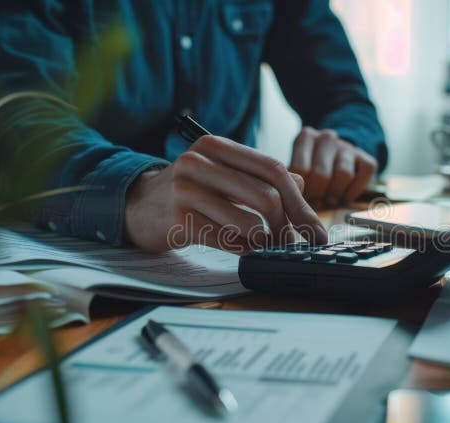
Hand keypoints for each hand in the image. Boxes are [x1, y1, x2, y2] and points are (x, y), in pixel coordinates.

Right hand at [124, 135, 327, 252]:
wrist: (134, 206)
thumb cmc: (186, 193)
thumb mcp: (221, 175)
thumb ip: (258, 177)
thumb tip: (301, 186)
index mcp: (217, 146)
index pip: (273, 169)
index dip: (301, 202)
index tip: (315, 229)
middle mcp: (201, 162)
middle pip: (266, 196)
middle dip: (287, 226)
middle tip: (293, 243)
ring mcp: (187, 190)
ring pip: (250, 222)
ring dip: (263, 241)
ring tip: (259, 244)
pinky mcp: (178, 219)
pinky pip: (226, 240)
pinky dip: (240, 249)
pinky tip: (237, 247)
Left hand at [290, 127, 377, 208]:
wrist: (337, 157)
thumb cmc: (311, 170)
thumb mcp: (296, 170)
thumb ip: (291, 181)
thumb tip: (289, 202)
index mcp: (305, 137)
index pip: (300, 170)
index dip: (301, 190)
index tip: (301, 198)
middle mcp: (327, 138)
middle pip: (321, 174)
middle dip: (317, 195)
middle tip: (316, 202)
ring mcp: (348, 147)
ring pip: (343, 175)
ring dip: (335, 194)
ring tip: (329, 200)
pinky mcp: (366, 158)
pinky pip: (363, 177)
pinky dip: (353, 192)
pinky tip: (344, 197)